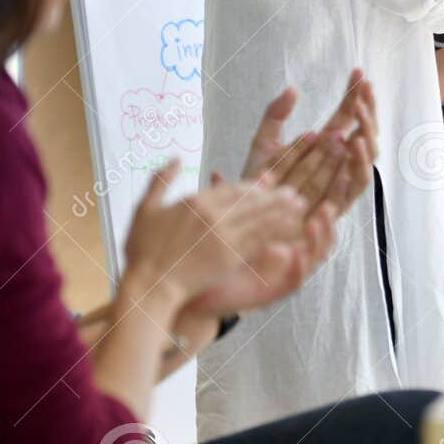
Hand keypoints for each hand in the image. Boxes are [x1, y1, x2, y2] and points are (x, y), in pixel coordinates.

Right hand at [122, 160, 307, 303]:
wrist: (150, 285)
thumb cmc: (143, 250)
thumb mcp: (145, 208)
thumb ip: (160, 180)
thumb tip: (173, 158)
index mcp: (196, 201)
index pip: (232, 188)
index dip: (253, 185)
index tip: (267, 183)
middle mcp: (215, 216)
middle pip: (252, 201)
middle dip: (275, 196)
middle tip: (293, 192)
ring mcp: (225, 237)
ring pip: (260, 218)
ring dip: (282, 211)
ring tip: (300, 206)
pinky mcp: (231, 258)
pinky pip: (260, 241)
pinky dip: (277, 233)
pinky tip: (290, 230)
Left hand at [182, 199, 340, 317]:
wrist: (201, 294)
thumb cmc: (216, 260)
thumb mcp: (230, 226)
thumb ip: (234, 202)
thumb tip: (232, 172)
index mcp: (285, 240)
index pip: (312, 221)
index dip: (322, 208)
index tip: (330, 190)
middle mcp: (290, 258)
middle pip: (320, 240)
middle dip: (327, 223)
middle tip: (328, 207)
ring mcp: (284, 276)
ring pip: (313, 260)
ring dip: (316, 241)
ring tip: (312, 223)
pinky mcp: (275, 292)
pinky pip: (295, 281)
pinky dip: (297, 267)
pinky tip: (294, 252)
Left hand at [224, 72, 377, 218]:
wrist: (251, 223)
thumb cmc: (259, 186)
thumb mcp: (263, 144)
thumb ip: (275, 115)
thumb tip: (294, 88)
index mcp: (325, 145)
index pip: (348, 115)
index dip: (355, 93)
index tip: (358, 71)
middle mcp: (339, 162)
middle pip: (365, 131)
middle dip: (368, 108)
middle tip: (364, 86)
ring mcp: (342, 181)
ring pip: (368, 155)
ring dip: (367, 132)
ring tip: (358, 113)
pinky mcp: (339, 203)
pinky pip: (358, 184)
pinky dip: (359, 164)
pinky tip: (352, 144)